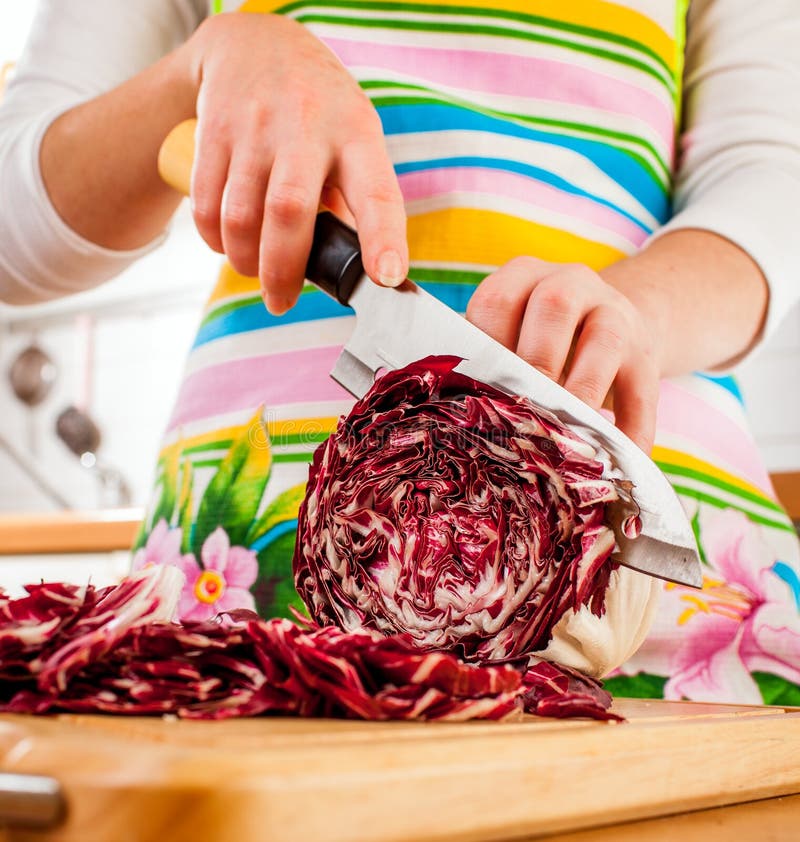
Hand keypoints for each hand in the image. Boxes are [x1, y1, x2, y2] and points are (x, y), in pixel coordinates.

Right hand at [180, 13, 407, 312]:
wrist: (254, 46)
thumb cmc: (320, 112)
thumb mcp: (354, 140)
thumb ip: (354, 201)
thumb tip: (357, 271)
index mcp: (357, 135)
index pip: (377, 193)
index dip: (383, 240)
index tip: (388, 279)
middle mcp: (307, 126)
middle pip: (289, 212)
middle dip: (282, 271)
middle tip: (281, 303)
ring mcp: (256, 126)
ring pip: (241, 216)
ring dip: (244, 261)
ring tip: (254, 273)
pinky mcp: (214, 131)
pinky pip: (207, 204)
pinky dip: (215, 240)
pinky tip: (228, 245)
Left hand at [466, 257, 661, 451]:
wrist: (612, 328)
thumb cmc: (538, 343)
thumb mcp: (512, 335)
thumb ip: (487, 362)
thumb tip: (460, 413)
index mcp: (524, 277)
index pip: (499, 299)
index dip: (486, 345)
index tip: (477, 391)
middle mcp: (572, 283)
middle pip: (554, 305)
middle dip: (535, 361)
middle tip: (522, 409)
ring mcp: (616, 314)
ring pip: (605, 341)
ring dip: (582, 390)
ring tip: (566, 437)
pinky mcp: (646, 354)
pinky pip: (642, 390)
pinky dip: (631, 428)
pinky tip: (617, 458)